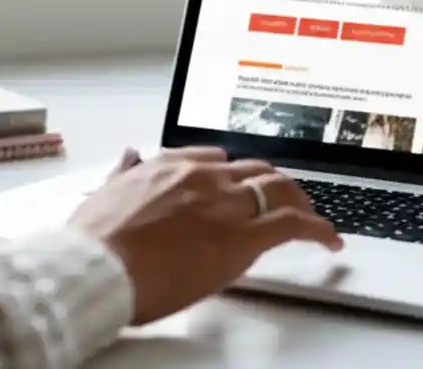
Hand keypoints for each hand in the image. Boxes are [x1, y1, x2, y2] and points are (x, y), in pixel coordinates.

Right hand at [69, 146, 342, 324]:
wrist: (97, 268)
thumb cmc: (94, 244)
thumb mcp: (104, 194)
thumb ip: (124, 173)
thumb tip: (129, 155)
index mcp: (169, 166)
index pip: (216, 158)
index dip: (234, 173)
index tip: (241, 184)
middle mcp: (203, 177)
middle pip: (254, 171)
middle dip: (273, 185)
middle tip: (284, 200)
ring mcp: (225, 204)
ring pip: (279, 190)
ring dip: (299, 201)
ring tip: (310, 216)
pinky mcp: (243, 238)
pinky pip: (294, 223)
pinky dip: (317, 228)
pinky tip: (328, 238)